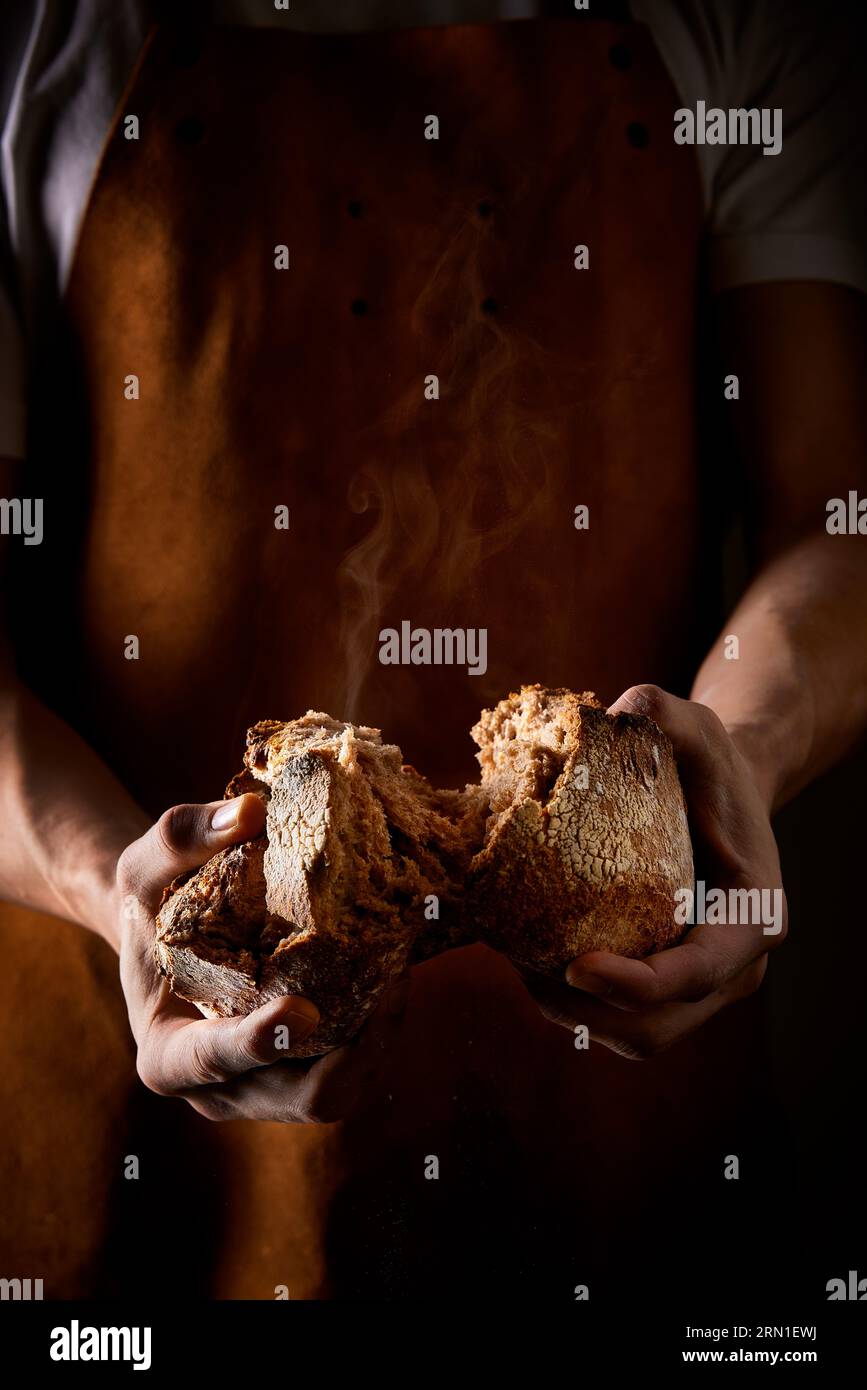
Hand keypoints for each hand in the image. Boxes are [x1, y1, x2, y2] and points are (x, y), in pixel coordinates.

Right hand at [115, 794, 408, 1120]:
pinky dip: (381, 1032)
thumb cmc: (150, 904)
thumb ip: (180, 839)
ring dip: (380, 1039)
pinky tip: (395, 975)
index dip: (259, 1044)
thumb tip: (251, 811)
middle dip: (356, 1048)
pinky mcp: (304, 1074)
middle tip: (391, 980)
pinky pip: (354, 1070)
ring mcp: (267, 1090)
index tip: (302, 1010)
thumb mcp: (143, 868)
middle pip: (302, 1095)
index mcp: (168, 1057)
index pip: (214, 1062)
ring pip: (340, 1089)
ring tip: (401, 972)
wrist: (166, 935)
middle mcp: (220, 1091)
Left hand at [523, 684, 786, 1059]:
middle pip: (658, 1026)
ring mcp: (699, 984)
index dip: (638, 985)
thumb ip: (660, 711)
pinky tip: (530, 959)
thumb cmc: (708, 761)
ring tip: (517, 963)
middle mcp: (733, 966)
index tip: (575, 965)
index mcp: (753, 916)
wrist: (719, 790)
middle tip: (522, 966)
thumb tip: (607, 714)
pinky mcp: (664, 985)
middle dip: (587, 1010)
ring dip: (572, 1013)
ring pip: (635, 1035)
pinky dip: (573, 1004)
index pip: (699, 975)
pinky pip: (618, 1018)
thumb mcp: (695, 725)